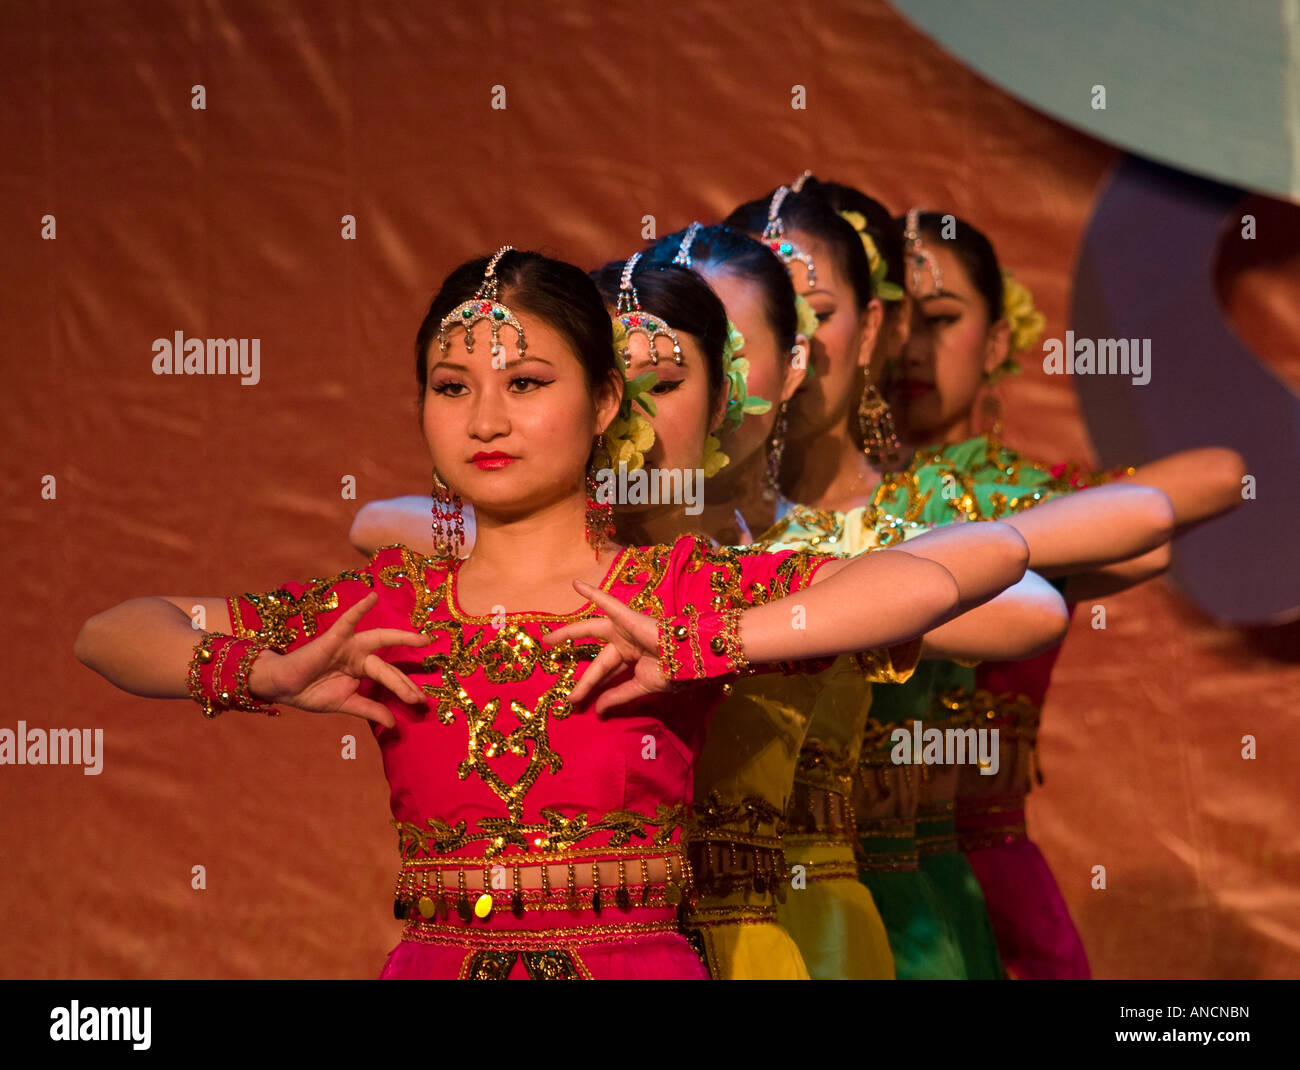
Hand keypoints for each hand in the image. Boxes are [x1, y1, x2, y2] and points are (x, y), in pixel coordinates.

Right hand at [247, 592, 428, 727]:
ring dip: (401, 639)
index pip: (390, 678)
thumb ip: (370, 710)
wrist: (282, 687)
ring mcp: (349, 645)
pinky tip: (372, 598)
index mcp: (364, 670)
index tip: (420, 702)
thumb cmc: (311, 692)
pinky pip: (348, 620)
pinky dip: (360, 609)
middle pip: (389, 665)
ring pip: (380, 642)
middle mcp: (361, 655)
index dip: (404, 689)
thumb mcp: (346, 703)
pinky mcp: (334, 637)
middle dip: (405, 679)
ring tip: (422, 640)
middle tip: (422, 694)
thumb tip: (393, 724)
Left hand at [540, 580, 671, 712]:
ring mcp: (624, 628)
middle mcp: (623, 642)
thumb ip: (618, 695)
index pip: (602, 673)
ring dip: (569, 632)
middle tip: (551, 659)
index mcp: (629, 658)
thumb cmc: (670, 670)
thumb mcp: (640, 686)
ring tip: (548, 638)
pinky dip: (593, 593)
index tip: (573, 701)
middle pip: (593, 652)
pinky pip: (607, 602)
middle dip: (574, 658)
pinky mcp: (627, 616)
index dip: (587, 686)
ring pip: (590, 628)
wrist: (689, 657)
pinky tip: (576, 585)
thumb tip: (598, 711)